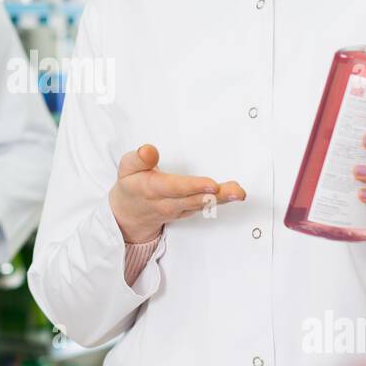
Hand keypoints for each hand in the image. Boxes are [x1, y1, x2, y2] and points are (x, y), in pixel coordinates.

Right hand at [108, 144, 244, 243]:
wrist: (128, 215)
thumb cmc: (132, 186)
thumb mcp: (126, 169)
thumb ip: (138, 159)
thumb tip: (149, 150)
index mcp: (151, 189)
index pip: (173, 188)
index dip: (192, 186)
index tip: (211, 183)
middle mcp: (167, 202)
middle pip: (193, 200)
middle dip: (215, 196)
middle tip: (235, 191)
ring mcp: (179, 209)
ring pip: (202, 205)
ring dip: (222, 199)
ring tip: (239, 192)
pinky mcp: (187, 211)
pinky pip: (204, 207)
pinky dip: (220, 201)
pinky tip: (233, 194)